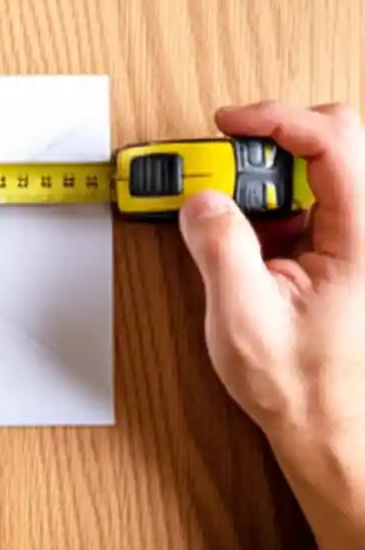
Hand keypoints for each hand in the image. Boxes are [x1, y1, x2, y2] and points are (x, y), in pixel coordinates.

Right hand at [177, 100, 364, 548]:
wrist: (327, 430)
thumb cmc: (303, 387)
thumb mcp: (242, 317)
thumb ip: (219, 248)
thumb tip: (201, 199)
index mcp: (363, 240)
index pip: (334, 142)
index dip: (277, 118)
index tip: (230, 123)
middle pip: (329, 143)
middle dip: (265, 147)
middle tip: (220, 174)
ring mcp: (353, 240)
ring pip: (312, 171)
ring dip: (262, 182)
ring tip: (227, 220)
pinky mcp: (336, 250)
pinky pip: (302, 203)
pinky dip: (264, 209)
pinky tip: (245, 245)